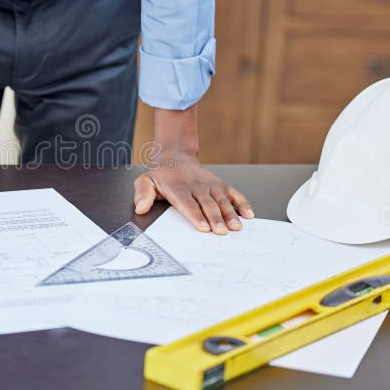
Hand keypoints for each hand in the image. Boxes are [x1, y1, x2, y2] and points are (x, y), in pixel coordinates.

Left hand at [133, 151, 253, 234]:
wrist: (175, 158)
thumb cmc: (160, 176)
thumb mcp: (145, 182)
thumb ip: (142, 195)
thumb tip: (140, 207)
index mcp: (178, 188)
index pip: (187, 203)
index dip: (195, 215)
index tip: (202, 227)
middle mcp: (196, 186)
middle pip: (207, 204)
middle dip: (215, 218)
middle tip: (221, 231)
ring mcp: (210, 185)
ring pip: (222, 200)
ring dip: (230, 214)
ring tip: (237, 227)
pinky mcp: (221, 185)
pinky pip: (234, 194)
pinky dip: (242, 203)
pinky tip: (249, 215)